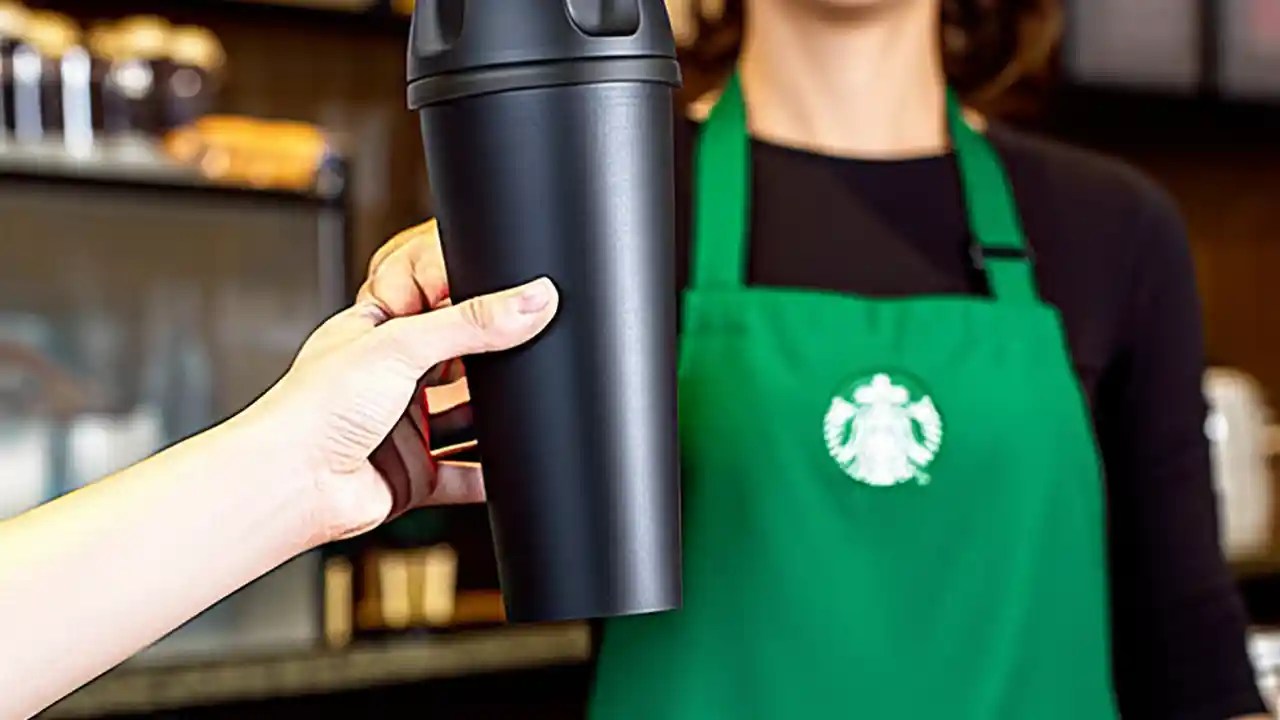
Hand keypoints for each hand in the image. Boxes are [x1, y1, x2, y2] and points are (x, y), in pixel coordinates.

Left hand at [241, 271, 557, 545]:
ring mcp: (403, 430)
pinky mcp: (413, 475)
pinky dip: (489, 476)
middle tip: (534, 354)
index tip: (523, 303)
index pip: (440, 310)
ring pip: (465, 423)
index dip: (477, 308)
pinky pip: (463, 477)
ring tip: (531, 408)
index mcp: (378, 335)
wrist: (291, 484)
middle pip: (459, 368)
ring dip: (494, 421)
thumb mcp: (401, 344)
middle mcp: (391, 382)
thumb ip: (471, 322)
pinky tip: (514, 467)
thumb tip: (532, 300)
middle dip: (493, 367)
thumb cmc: (313, 409)